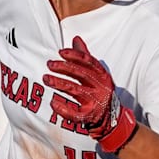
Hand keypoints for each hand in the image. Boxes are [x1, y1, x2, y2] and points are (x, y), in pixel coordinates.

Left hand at [44, 36, 138, 153]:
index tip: (61, 53)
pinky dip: (62, 108)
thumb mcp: (97, 74)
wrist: (112, 119)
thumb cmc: (100, 93)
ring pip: (75, 91)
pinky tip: (53, 102)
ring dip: (59, 83)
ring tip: (46, 79)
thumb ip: (86, 57)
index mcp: (103, 76)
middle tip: (50, 64)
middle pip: (81, 74)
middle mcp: (101, 88)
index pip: (89, 62)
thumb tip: (76, 39)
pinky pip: (74, 113)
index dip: (74, 56)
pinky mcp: (89, 116)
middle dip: (64, 68)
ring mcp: (95, 103)